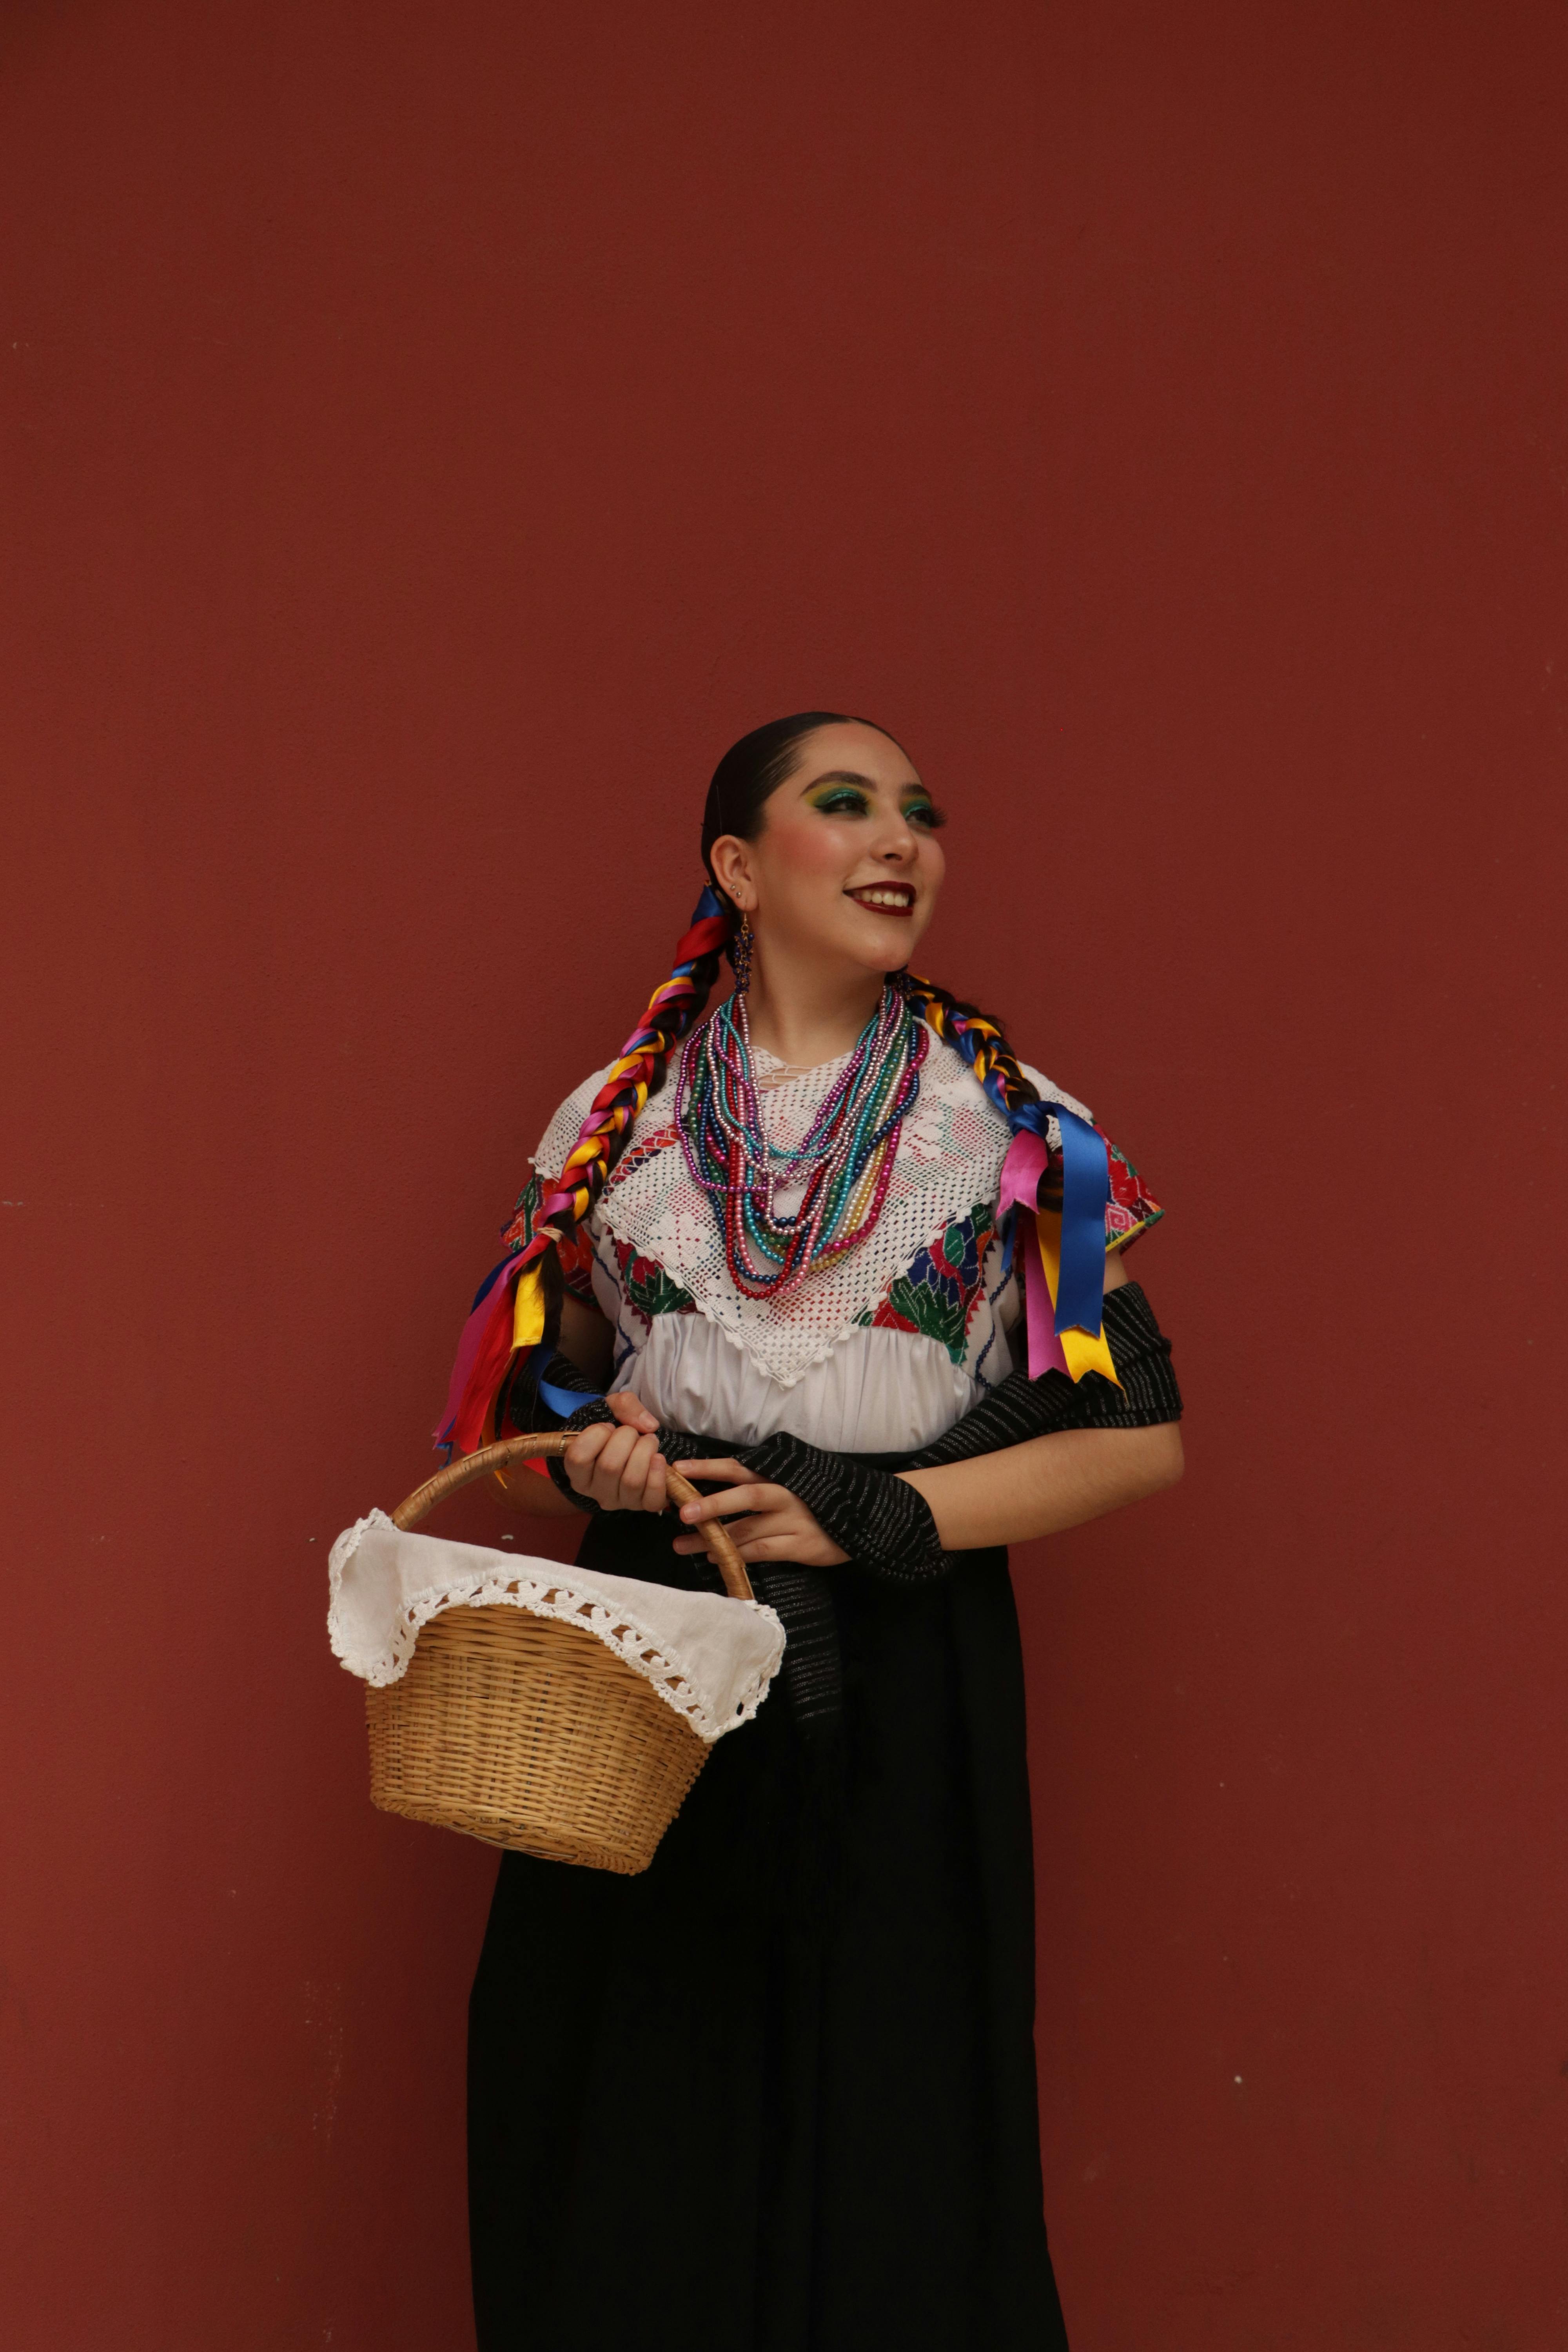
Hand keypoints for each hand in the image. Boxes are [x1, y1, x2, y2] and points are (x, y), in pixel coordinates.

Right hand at [562, 1390, 668, 1512]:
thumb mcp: (610, 1409)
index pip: (578, 1458)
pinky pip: (651, 1498)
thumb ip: (623, 1405)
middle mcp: (594, 1491)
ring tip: (648, 1441)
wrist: (626, 1450)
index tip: (607, 1426)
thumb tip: (648, 1425)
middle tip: (633, 1431)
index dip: (596, 1434)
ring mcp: (618, 1501)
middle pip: (609, 1467)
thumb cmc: (612, 1431)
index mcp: (577, 1471)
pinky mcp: (642, 1505)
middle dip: (626, 1438)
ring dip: (645, 1452)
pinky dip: (658, 1475)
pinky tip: (658, 1458)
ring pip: (631, 1481)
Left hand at [670, 1458, 849, 1568]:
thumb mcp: (787, 1486)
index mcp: (777, 1476)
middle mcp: (785, 1495)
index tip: (679, 1467)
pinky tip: (714, 1557)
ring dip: (711, 1539)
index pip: (738, 1467)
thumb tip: (709, 1493)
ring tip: (681, 1544)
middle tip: (680, 1513)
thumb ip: (756, 1486)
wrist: (859, 1521)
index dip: (709, 1467)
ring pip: (746, 1529)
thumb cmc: (813, 1503)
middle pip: (744, 1495)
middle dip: (711, 1504)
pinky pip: (760, 1551)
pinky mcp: (800, 1545)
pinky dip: (735, 1555)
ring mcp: (794, 1520)